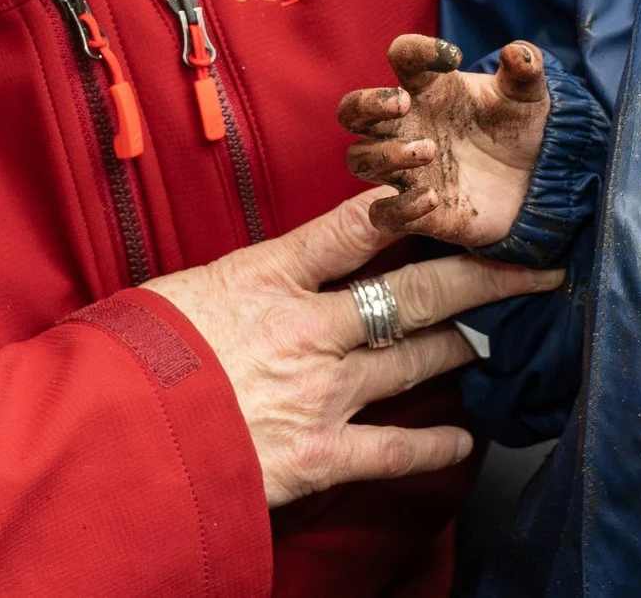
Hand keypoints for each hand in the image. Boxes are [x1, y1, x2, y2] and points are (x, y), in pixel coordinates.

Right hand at [144, 188, 562, 507]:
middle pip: (416, 289)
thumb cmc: (128, 356)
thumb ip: (232, 284)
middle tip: (531, 262)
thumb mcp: (178, 292)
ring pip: (417, 359)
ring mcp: (321, 391)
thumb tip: (244, 282)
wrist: (108, 434)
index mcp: (268, 274)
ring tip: (492, 336)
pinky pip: (394, 449)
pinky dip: (436, 447)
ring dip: (462, 346)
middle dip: (481, 274)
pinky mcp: (318, 455)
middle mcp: (309, 326)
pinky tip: (467, 441)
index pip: (357, 224)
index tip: (451, 185)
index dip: (412, 200)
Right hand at [336, 35, 549, 244]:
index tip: (453, 57)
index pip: (402, 56)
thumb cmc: (520, 128)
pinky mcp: (415, 211)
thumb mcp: (529, 96)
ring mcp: (406, 170)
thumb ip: (526, 70)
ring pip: (360, 159)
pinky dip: (399, 207)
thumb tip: (520, 52)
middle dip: (367, 103)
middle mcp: (407, 126)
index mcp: (429, 87)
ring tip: (429, 150)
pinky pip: (383, 214)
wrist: (538, 181)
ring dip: (387, 153)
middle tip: (402, 102)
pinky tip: (433, 197)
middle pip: (352, 110)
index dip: (417, 49)